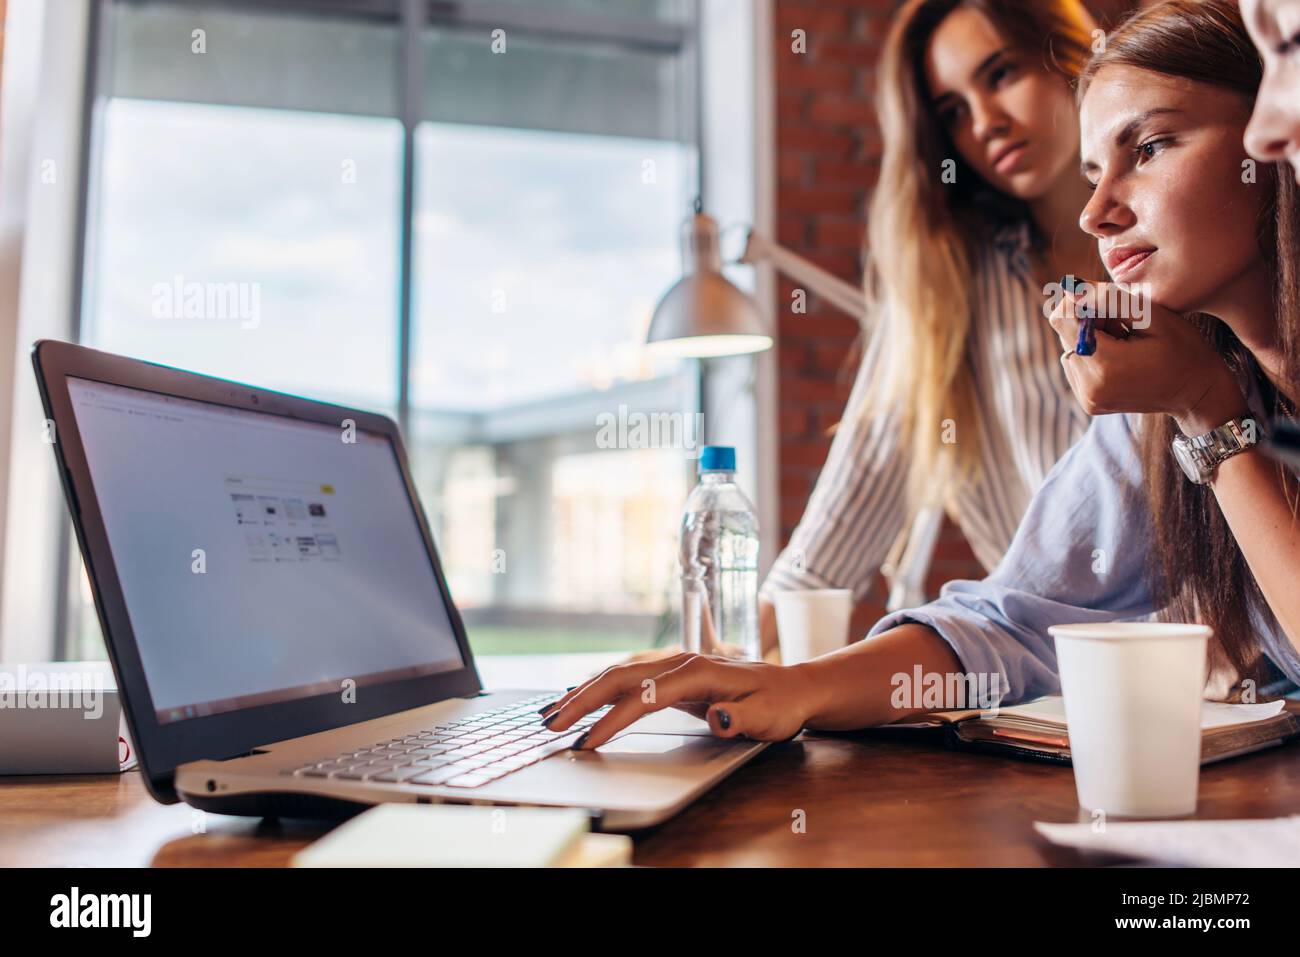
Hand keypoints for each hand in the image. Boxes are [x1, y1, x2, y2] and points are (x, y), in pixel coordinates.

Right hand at [538, 653, 819, 749]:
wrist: (793, 687)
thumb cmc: (779, 704)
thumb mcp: (768, 716)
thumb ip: (742, 718)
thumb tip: (717, 718)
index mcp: (700, 671)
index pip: (645, 695)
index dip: (614, 719)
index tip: (589, 741)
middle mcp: (681, 661)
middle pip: (621, 676)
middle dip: (582, 700)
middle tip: (551, 724)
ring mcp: (674, 664)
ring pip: (619, 672)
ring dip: (584, 691)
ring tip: (551, 712)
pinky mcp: (671, 673)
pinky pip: (628, 676)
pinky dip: (599, 686)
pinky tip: (580, 697)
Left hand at [1047, 280, 1245, 433]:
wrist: (1198, 392)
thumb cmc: (1183, 349)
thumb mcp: (1152, 315)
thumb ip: (1108, 299)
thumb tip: (1072, 286)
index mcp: (1104, 365)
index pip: (1062, 319)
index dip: (1079, 302)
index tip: (1105, 302)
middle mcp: (1089, 387)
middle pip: (1065, 334)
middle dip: (1089, 321)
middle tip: (1123, 324)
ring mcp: (1088, 398)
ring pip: (1070, 348)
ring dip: (1091, 338)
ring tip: (1125, 342)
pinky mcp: (1089, 402)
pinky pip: (1077, 366)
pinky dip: (1093, 355)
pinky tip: (1120, 357)